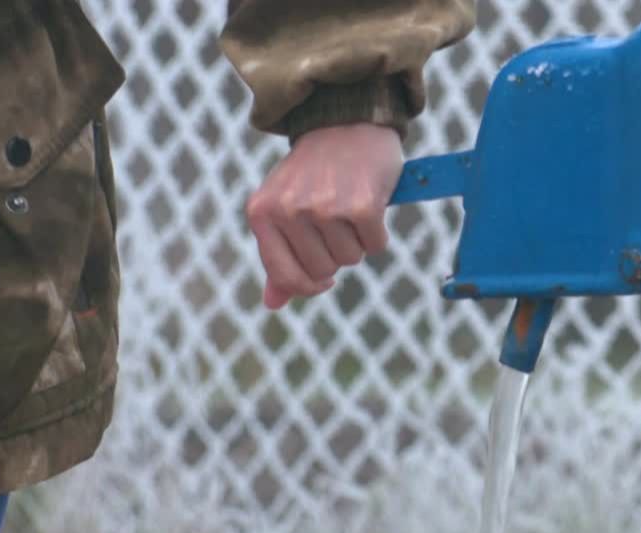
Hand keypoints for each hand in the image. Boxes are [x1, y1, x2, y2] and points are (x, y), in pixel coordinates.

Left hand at [245, 123, 403, 308]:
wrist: (347, 120)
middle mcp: (289, 210)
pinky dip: (378, 232)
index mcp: (262, 212)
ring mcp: (324, 207)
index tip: (323, 276)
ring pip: (350, 260)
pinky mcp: (361, 206)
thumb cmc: (315, 170)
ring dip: (357, 240)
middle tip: (338, 220)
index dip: (309, 284)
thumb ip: (279, 255)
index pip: (286, 276)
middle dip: (336, 254)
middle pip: (323, 271)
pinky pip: (375, 246)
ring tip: (351, 206)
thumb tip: (273, 303)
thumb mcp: (285, 207)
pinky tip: (371, 205)